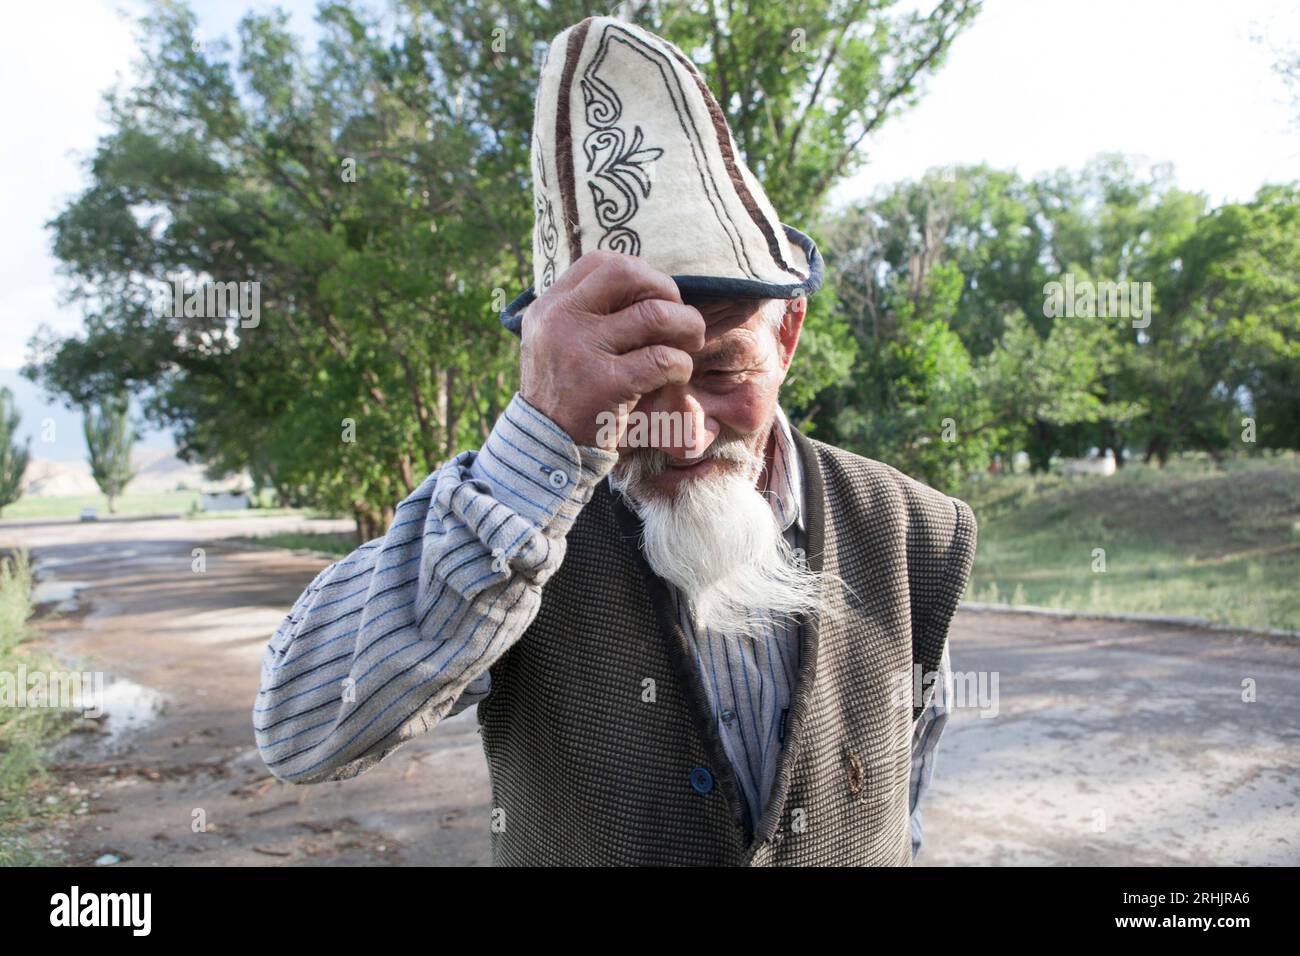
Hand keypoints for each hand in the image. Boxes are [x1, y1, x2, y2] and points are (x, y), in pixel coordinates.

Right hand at [519, 251, 704, 448]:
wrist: (545, 448)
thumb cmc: (565, 392)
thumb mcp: (555, 342)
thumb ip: (585, 312)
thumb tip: (645, 285)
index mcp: (550, 307)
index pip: (601, 262)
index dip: (640, 273)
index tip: (654, 297)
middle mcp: (561, 321)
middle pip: (628, 274)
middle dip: (666, 290)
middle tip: (678, 316)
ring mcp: (582, 351)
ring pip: (655, 314)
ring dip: (686, 326)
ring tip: (689, 344)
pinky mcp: (607, 385)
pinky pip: (663, 359)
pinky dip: (681, 365)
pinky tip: (677, 375)